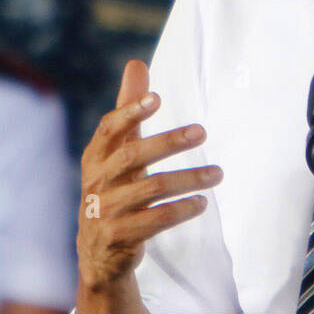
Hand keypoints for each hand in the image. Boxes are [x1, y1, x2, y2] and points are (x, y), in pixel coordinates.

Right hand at [75, 60, 220, 311]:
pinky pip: (157, 220)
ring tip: (218, 174)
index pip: (110, 128)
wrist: (98, 250)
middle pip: (133, 156)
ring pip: (152, 189)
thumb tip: (136, 63)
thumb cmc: (113, 186)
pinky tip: (202, 202)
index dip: (131, 112)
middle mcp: (98, 181)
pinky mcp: (122, 235)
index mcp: (95, 156)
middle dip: (168, 142)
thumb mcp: (117, 151)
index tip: (157, 98)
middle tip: (202, 132)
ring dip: (189, 179)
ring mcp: (107, 210)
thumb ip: (129, 109)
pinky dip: (182, 209)